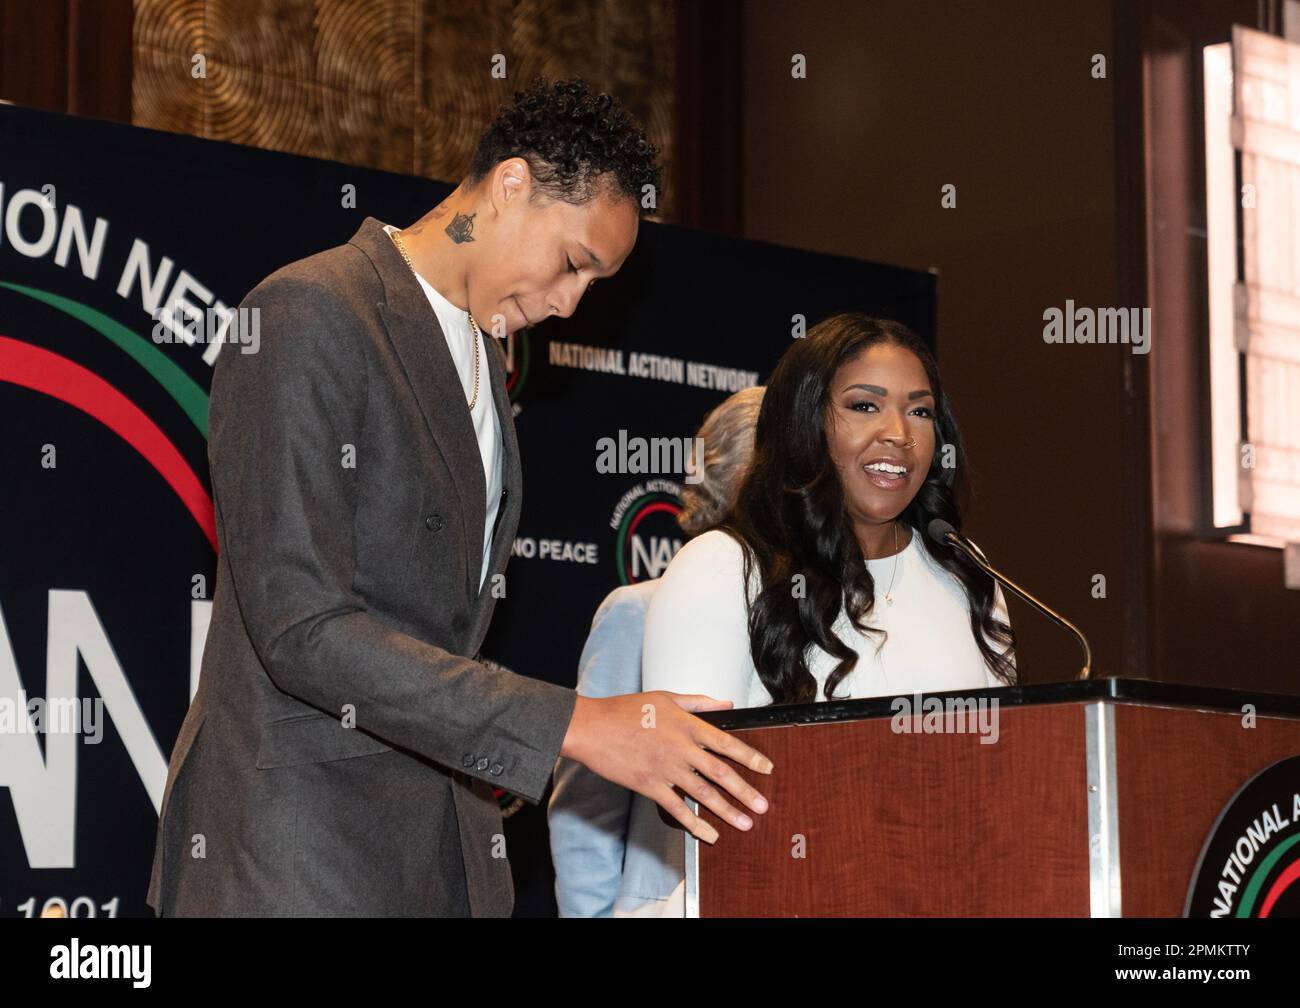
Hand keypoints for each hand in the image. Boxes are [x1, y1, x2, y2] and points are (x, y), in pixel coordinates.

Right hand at [560, 691, 772, 843]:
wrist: (592, 727)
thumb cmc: (626, 709)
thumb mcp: (665, 697)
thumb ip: (698, 702)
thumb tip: (726, 704)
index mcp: (687, 725)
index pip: (726, 743)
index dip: (749, 757)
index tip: (767, 769)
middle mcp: (681, 749)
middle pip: (720, 773)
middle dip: (745, 791)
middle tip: (763, 806)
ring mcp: (666, 770)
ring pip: (703, 794)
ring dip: (727, 811)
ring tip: (746, 824)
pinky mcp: (650, 786)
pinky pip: (677, 809)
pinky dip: (695, 824)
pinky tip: (710, 835)